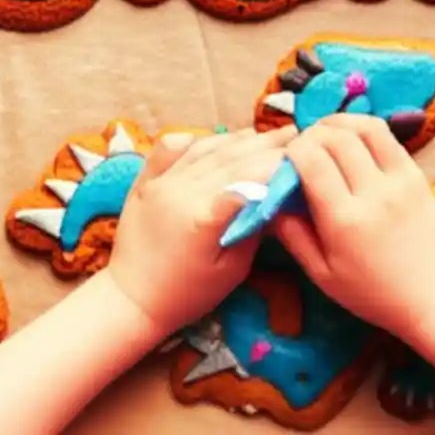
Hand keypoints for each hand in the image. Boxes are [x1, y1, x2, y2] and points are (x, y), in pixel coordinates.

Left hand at [107, 126, 292, 335]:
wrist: (132, 300)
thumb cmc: (187, 294)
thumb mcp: (232, 270)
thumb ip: (253, 228)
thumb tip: (273, 198)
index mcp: (204, 213)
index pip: (251, 176)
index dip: (279, 163)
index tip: (303, 156)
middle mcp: (181, 189)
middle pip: (232, 156)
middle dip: (267, 144)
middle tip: (296, 135)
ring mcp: (160, 181)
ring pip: (205, 147)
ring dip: (237, 139)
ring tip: (264, 135)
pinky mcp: (145, 181)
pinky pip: (170, 148)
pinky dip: (195, 139)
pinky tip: (214, 138)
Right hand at [273, 114, 434, 337]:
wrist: (434, 295)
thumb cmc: (372, 291)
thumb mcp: (323, 275)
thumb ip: (293, 236)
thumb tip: (269, 201)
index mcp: (344, 220)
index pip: (311, 161)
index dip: (291, 152)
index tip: (285, 162)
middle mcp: (373, 193)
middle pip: (334, 138)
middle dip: (310, 135)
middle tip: (302, 148)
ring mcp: (399, 180)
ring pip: (364, 128)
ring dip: (337, 124)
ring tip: (323, 135)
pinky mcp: (416, 175)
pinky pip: (387, 137)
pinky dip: (362, 128)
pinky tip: (350, 139)